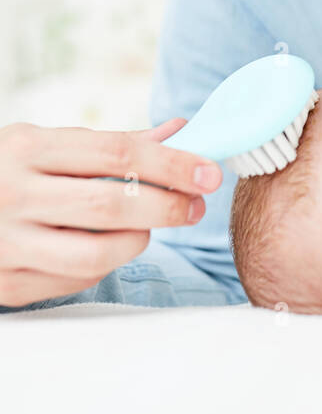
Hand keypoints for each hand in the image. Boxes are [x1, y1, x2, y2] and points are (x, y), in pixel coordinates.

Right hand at [0, 118, 221, 306]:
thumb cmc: (8, 172)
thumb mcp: (45, 144)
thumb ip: (112, 143)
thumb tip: (181, 130)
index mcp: (25, 148)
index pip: (117, 154)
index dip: (172, 163)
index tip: (209, 170)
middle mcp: (13, 195)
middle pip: (114, 206)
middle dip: (168, 206)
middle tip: (195, 205)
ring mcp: (6, 243)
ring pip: (99, 252)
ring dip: (139, 241)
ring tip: (149, 228)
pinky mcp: (7, 283)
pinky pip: (76, 279)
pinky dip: (105, 263)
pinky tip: (109, 247)